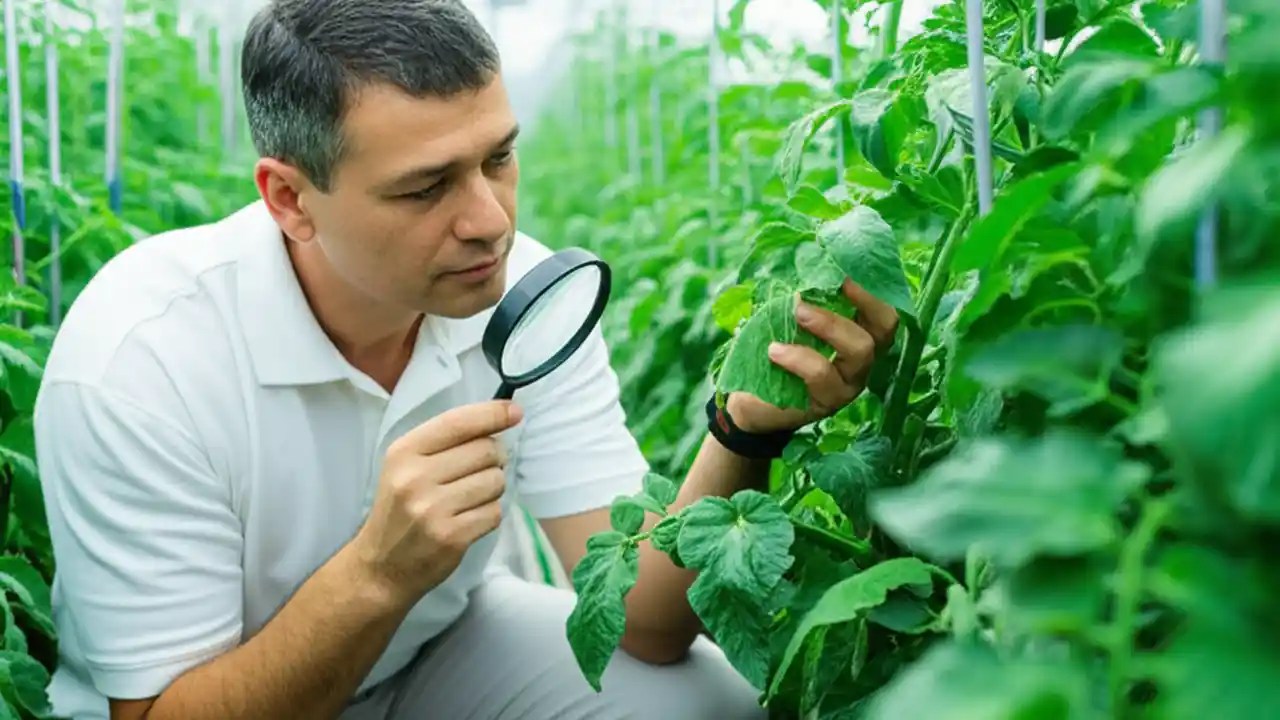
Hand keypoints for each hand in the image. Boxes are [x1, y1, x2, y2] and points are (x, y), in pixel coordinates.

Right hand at [352, 401, 522, 604]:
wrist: (381, 568)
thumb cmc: (399, 510)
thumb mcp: (406, 467)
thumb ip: (445, 442)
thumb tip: (501, 418)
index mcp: (404, 452)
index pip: (458, 422)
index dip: (492, 414)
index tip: (515, 412)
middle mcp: (415, 478)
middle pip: (485, 450)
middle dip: (494, 457)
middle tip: (481, 470)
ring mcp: (433, 509)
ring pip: (495, 480)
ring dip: (493, 488)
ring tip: (471, 497)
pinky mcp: (451, 537)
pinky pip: (494, 512)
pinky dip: (490, 514)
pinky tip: (470, 519)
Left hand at [727, 278, 899, 433]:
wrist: (751, 401)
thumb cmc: (775, 352)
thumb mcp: (789, 323)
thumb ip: (803, 300)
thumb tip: (802, 264)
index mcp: (858, 337)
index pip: (884, 313)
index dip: (874, 291)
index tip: (847, 272)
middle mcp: (861, 362)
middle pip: (883, 331)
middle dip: (859, 302)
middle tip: (824, 286)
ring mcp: (847, 385)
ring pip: (860, 353)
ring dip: (828, 325)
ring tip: (797, 312)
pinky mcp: (826, 403)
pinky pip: (822, 376)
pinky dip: (797, 357)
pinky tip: (774, 350)